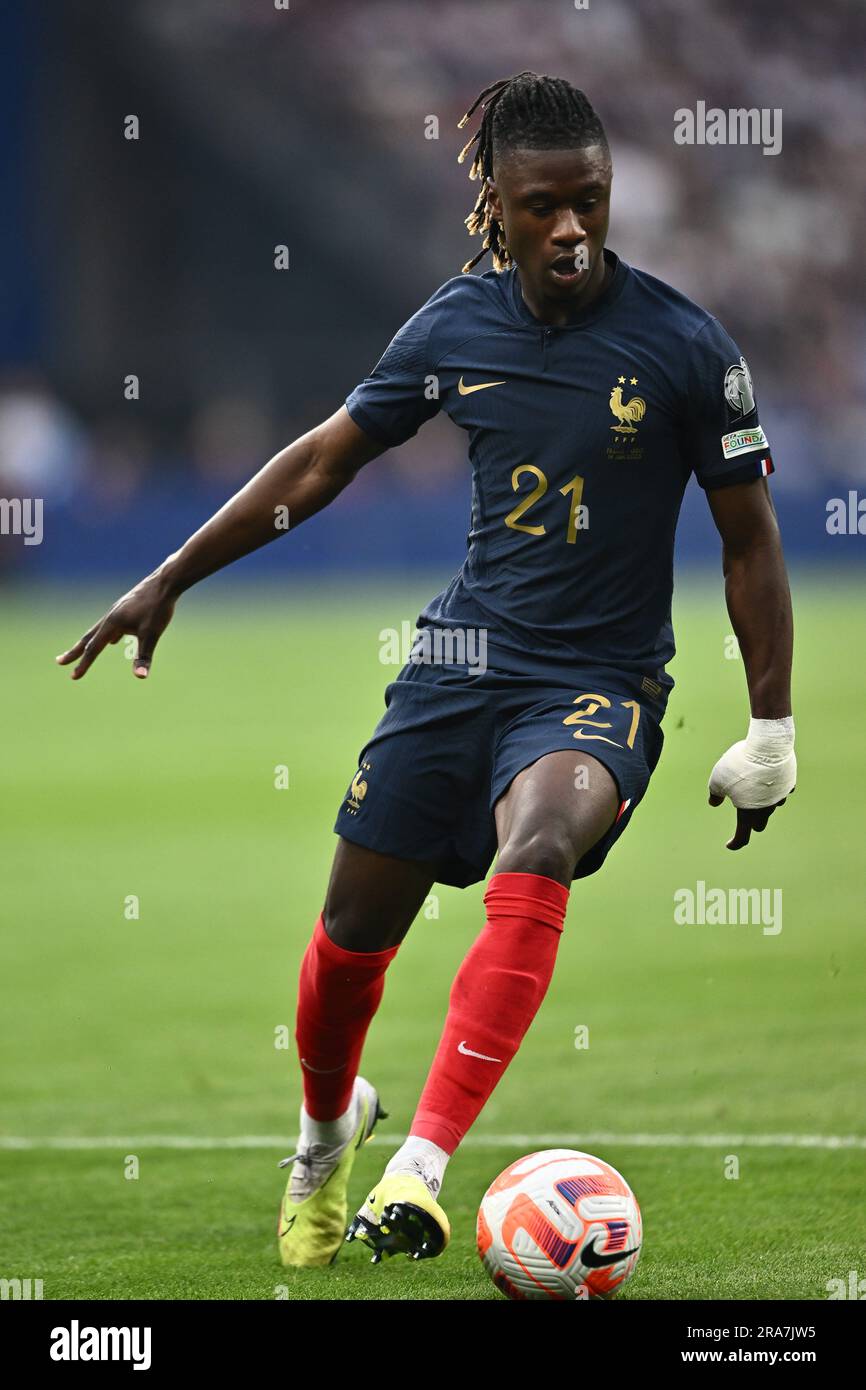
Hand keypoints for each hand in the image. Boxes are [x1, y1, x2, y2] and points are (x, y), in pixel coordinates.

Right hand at [55, 570, 177, 680]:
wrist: (165, 582)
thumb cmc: (158, 608)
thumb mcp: (152, 634)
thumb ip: (144, 656)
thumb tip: (140, 677)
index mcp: (112, 623)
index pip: (93, 648)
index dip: (83, 664)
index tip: (73, 676)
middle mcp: (110, 616)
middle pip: (88, 638)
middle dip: (74, 652)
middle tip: (59, 662)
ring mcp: (117, 611)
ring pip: (99, 631)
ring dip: (89, 642)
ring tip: (81, 651)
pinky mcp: (126, 608)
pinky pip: (111, 626)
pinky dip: (106, 636)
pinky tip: (114, 640)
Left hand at [708, 718, 795, 850]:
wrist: (767, 745)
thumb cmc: (739, 765)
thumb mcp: (717, 779)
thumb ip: (715, 794)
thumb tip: (713, 802)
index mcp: (749, 812)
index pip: (742, 836)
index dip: (735, 843)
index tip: (729, 845)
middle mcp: (767, 808)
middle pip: (760, 823)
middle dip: (751, 823)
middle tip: (745, 818)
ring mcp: (780, 796)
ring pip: (772, 806)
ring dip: (763, 804)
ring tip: (753, 791)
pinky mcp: (789, 782)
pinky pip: (781, 789)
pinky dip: (774, 788)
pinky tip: (768, 780)